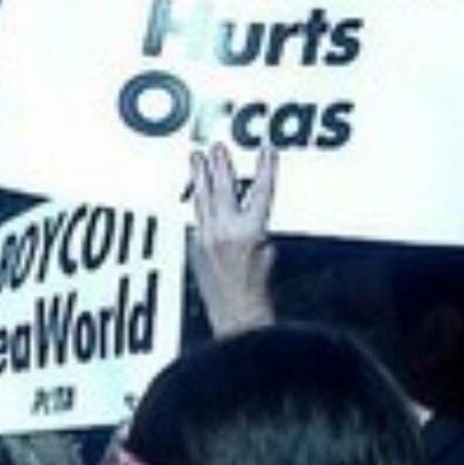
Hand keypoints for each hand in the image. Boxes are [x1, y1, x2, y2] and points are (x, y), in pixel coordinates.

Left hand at [189, 142, 277, 334]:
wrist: (235, 317)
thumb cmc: (258, 294)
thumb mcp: (268, 256)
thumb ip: (258, 233)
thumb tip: (250, 222)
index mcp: (249, 232)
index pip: (260, 192)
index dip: (265, 170)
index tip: (266, 150)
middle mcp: (224, 232)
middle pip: (222, 189)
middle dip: (220, 166)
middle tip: (217, 146)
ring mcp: (206, 239)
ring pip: (202, 201)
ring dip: (200, 177)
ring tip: (196, 158)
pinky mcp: (195, 249)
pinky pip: (197, 219)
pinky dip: (198, 205)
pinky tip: (196, 194)